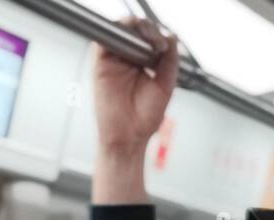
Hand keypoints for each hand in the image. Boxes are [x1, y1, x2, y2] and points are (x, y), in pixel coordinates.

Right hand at [92, 18, 179, 201]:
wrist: (130, 137)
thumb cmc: (144, 119)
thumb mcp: (164, 88)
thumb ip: (169, 64)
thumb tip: (172, 39)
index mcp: (144, 65)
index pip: (148, 39)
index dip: (157, 36)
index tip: (165, 46)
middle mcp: (128, 60)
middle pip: (134, 31)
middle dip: (147, 29)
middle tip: (158, 42)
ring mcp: (114, 61)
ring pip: (119, 31)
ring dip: (134, 28)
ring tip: (149, 41)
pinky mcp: (101, 65)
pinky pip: (103, 42)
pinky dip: (116, 36)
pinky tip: (131, 45)